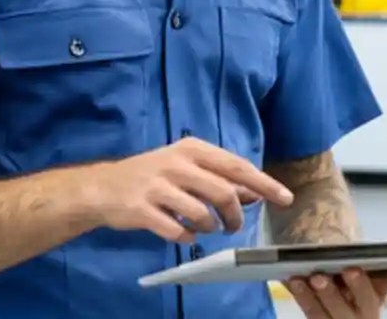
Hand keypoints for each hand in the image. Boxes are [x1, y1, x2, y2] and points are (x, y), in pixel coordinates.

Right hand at [90, 137, 293, 242]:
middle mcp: (176, 163)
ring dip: (210, 227)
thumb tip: (256, 192)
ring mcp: (158, 186)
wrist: (103, 187)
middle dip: (236, 215)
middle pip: (224, 192)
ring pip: (202, 213)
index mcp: (192, 149)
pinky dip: (187, 236)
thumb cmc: (153, 176)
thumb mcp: (188, 169)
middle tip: (235, 227)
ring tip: (206, 227)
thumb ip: (221, 179)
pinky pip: (176, 230)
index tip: (284, 199)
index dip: (264, 184)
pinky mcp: (142, 209)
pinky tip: (185, 234)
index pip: (237, 166)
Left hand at [285, 263, 386, 317]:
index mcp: (372, 310)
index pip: (369, 299)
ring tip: (297, 278)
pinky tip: (290, 282)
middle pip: (342, 311)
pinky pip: (308, 316)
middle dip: (330, 294)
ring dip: (307, 297)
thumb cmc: (364, 292)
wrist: (349, 308)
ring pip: (320, 316)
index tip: (351, 268)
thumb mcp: (381, 284)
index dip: (360, 286)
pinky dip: (298, 299)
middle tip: (318, 275)